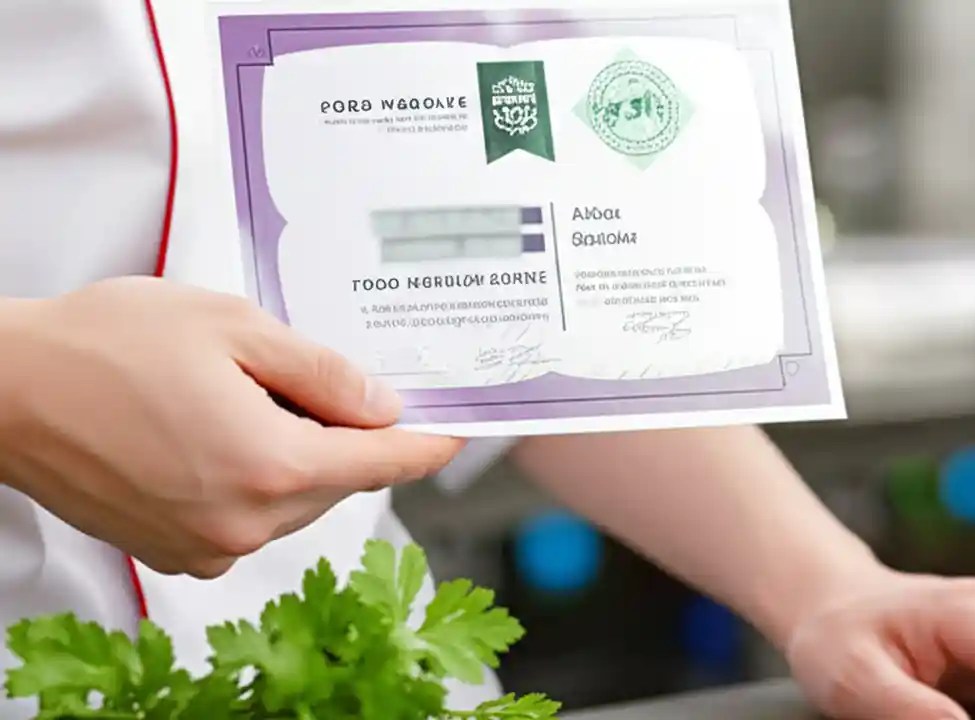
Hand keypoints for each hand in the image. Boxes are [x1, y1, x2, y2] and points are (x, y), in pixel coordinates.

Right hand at [0, 277, 462, 578]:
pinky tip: (223, 430)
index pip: (382, 462)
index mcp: (269, 465)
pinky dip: (259, 479)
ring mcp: (207, 547)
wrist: (5, 390)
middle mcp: (244, 524)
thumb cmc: (104, 346)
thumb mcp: (233, 327)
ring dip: (300, 454)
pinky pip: (252, 518)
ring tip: (253, 395)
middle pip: (340, 480)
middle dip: (349, 434)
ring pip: (297, 501)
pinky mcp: (176, 553)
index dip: (426, 444)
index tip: (455, 433)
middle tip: (328, 381)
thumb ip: (322, 371)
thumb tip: (381, 406)